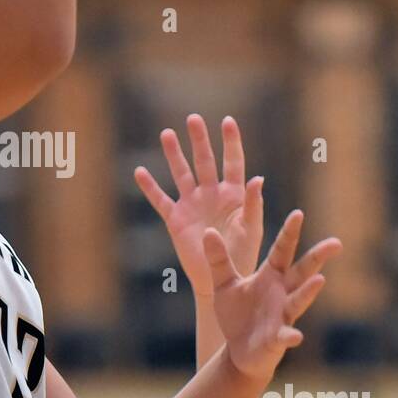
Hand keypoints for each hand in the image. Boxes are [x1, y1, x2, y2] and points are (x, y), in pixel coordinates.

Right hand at [134, 115, 263, 302]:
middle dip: (199, 140)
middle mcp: (212, 194)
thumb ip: (253, 204)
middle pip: (204, 161)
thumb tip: (258, 179)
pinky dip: (150, 187)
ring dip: (174, 155)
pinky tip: (140, 172)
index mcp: (234, 194)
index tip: (227, 121)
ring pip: (181, 174)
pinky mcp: (176, 219)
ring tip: (167, 134)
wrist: (219, 279)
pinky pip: (161, 200)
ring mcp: (192, 205)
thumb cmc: (242, 254)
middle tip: (193, 119)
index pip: (233, 162)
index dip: (231, 142)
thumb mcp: (251, 229)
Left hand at [203, 210, 341, 383]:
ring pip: (299, 300)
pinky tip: (295, 336)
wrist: (237, 352)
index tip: (298, 213)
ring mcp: (283, 316)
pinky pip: (286, 335)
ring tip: (320, 280)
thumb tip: (208, 230)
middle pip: (302, 272)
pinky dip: (290, 335)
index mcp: (270, 276)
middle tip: (336, 242)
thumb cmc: (236, 315)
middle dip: (318, 257)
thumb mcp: (223, 283)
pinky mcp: (277, 339)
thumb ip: (218, 259)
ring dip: (309, 292)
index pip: (283, 250)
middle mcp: (282, 293)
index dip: (290, 233)